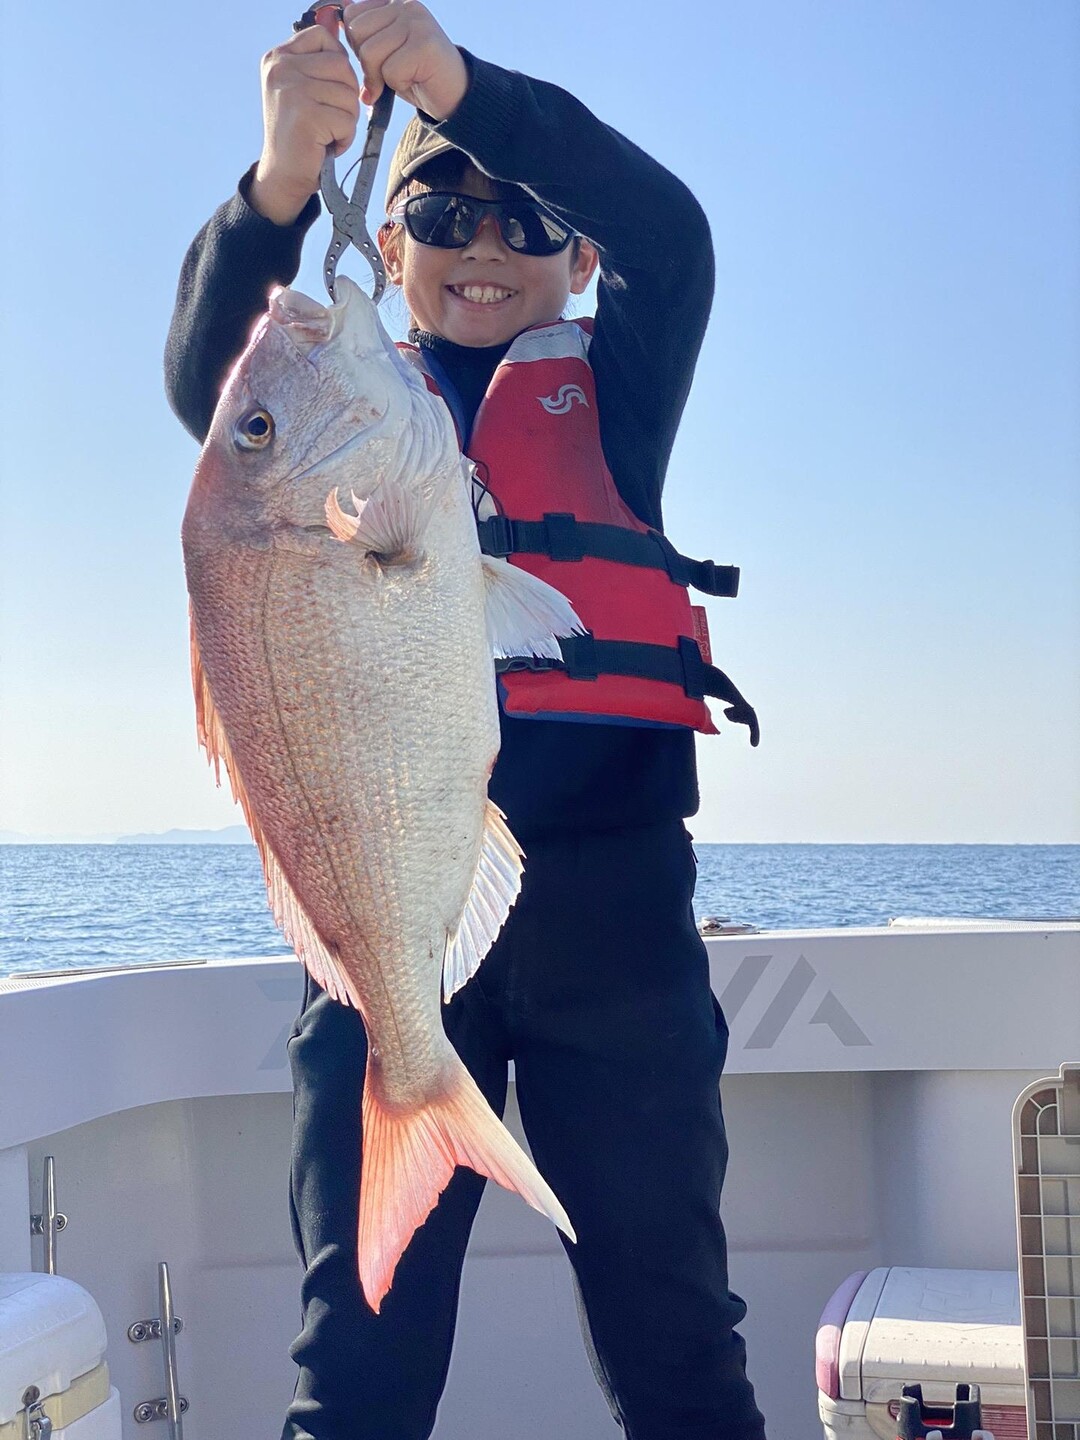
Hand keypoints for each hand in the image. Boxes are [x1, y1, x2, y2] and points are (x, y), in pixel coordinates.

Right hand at [250, 24, 360, 225]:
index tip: (328, 90)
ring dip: (346, 120)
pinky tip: (324, 145)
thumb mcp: (303, 87)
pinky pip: (346, 120)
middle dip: (346, 98)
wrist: (282, 174)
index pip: (325, 37)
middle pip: (342, 67)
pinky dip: (343, 138)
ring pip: (348, 95)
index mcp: (278, 57)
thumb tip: (341, 20)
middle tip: (327, 118)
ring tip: (324, 132)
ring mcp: (291, 89)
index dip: (338, 65)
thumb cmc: (300, 133)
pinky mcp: (305, 114)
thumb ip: (318, 60)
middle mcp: (280, 68)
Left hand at [343, 0, 467, 118]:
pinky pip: (390, 70)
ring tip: (399, 78)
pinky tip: (413, 80)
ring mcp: (417, 22)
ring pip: (371, 53)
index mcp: (392, 1)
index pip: (351, 16)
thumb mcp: (384, 50)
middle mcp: (405, 4)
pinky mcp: (425, 44)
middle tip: (386, 72)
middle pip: (357, 33)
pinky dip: (397, 84)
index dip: (357, 45)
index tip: (376, 58)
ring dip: (380, 76)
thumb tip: (329, 21)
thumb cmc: (415, 74)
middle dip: (366, 62)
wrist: (453, 93)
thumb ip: (364, 34)